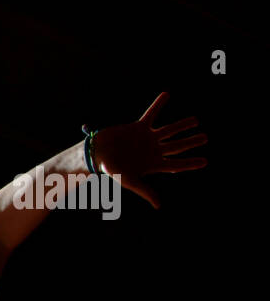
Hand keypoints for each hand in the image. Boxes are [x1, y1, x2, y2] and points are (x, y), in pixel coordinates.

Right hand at [93, 92, 207, 208]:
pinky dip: (158, 105)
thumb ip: (145, 191)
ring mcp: (147, 138)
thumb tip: (158, 205)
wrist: (96, 154)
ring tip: (195, 120)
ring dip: (182, 125)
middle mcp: (153, 150)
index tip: (204, 161)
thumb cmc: (111, 170)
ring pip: (169, 130)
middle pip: (177, 146)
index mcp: (153, 164)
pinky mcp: (138, 127)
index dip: (190, 163)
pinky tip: (167, 95)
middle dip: (191, 142)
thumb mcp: (130, 181)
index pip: (176, 164)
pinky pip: (151, 114)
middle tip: (204, 138)